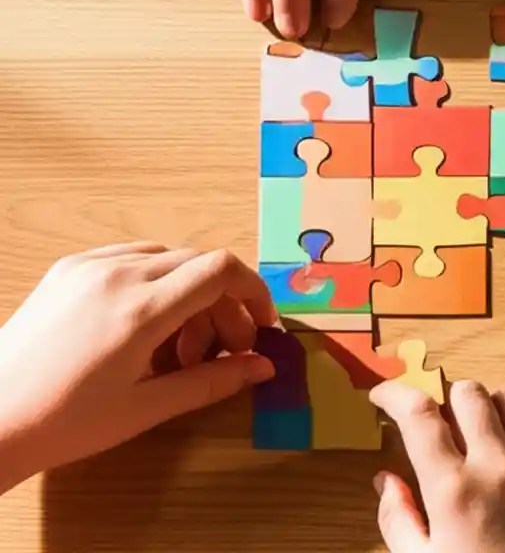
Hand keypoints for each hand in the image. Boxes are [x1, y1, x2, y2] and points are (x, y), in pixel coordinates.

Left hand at [0, 243, 276, 490]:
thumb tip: (264, 367)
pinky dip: (154, 282)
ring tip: (179, 346)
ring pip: (166, 258)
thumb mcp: (146, 408)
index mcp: (141, 310)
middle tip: (224, 349)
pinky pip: (130, 258)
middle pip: (198, 263)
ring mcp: (87, 266)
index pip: (220, 271)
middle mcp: (117, 275)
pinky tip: (145, 324)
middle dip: (224, 303)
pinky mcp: (66, 269)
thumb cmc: (65, 423)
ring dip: (189, 293)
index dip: (253, 293)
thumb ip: (212, 381)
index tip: (259, 328)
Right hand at [370, 380, 504, 552]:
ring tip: (478, 427)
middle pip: (467, 393)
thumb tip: (385, 480)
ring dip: (488, 403)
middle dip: (444, 398)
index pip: (418, 415)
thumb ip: (397, 520)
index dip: (396, 393)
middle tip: (438, 420)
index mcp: (452, 491)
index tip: (385, 396)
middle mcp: (497, 468)